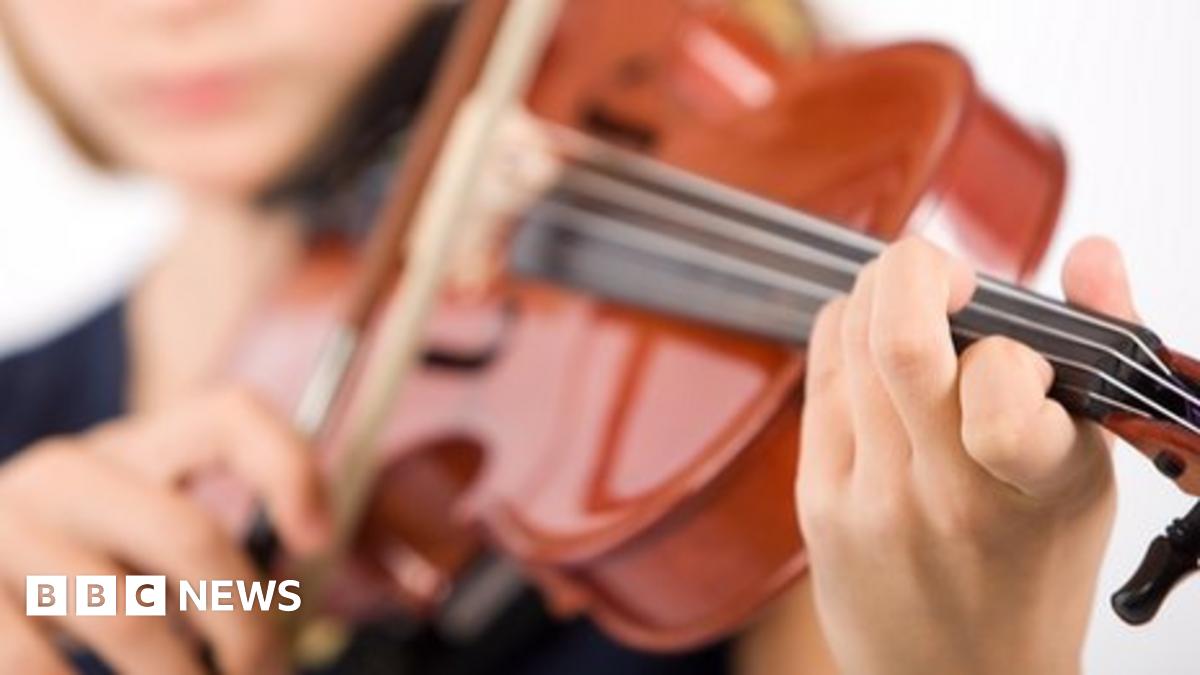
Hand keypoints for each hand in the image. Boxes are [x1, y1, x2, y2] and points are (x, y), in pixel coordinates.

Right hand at [0, 386, 328, 674]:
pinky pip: (38, 664)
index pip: (229, 416)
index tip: (318, 541)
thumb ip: (209, 552)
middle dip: (246, 626)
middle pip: (190, 535)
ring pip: (128, 616)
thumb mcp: (144, 534)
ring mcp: (12, 527)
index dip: (287, 468)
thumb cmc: (89, 566)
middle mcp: (71, 472)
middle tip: (266, 673)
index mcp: (136, 447)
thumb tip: (295, 603)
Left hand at [796, 237, 1134, 674]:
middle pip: (896, 337)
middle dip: (916, 269)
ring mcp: (870, 497)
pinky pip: (819, 372)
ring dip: (879, 299)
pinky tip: (873, 358)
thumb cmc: (1028, 571)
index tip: (1006, 332)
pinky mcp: (815, 498)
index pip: (1003, 382)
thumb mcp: (1088, 473)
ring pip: (848, 337)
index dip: (1004, 336)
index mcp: (1036, 484)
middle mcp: (944, 493)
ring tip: (912, 315)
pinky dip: (845, 338)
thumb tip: (1093, 256)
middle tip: (944, 279)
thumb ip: (1096, 353)